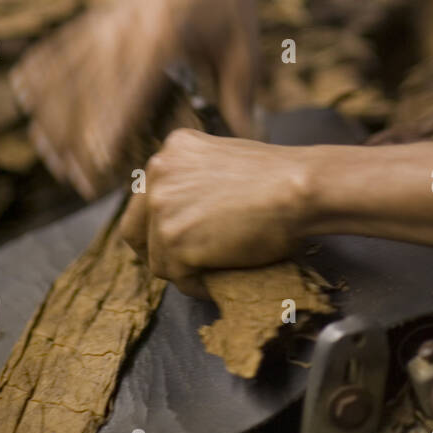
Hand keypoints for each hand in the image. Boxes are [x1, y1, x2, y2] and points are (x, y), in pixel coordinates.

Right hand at [10, 0, 261, 197]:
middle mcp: (129, 29)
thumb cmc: (232, 3)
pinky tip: (23, 88)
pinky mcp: (105, 12)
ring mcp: (112, 19)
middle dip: (76, 137)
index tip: (96, 165)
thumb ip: (238, 98)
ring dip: (54, 111)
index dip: (111, 131)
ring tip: (44, 150)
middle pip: (91, 91)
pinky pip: (66, 41)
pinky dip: (45, 65)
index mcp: (164, 39)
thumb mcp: (243, 51)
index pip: (130, 94)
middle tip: (70, 176)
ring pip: (71, 71)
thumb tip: (246, 140)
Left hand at [120, 128, 310, 293]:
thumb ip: (197, 178)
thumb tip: (191, 211)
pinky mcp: (171, 239)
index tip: (175, 237)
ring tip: (212, 270)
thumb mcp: (224, 159)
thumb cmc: (278, 177)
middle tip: (181, 263)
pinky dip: (196, 284)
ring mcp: (161, 206)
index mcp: (172, 149)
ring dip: (181, 268)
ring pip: (156, 256)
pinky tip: (219, 278)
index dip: (158, 222)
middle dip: (156, 248)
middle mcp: (158, 172)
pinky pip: (176, 276)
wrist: (296, 187)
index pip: (146, 196)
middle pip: (136, 226)